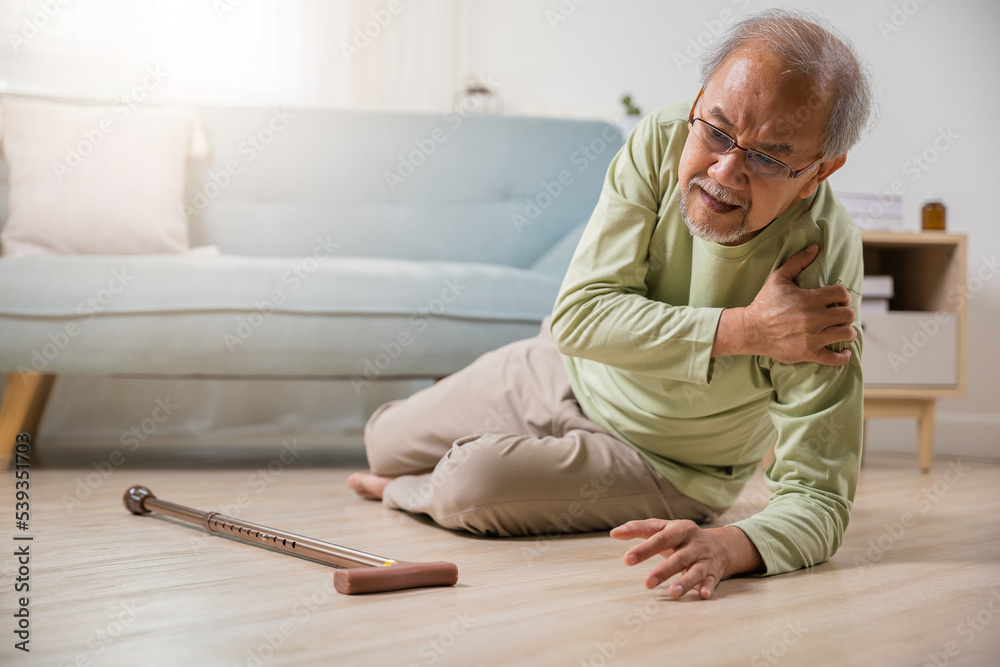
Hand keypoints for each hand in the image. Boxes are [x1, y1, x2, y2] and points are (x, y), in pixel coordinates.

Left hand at [610, 520, 762, 599]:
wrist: (721, 544)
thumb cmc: (681, 536)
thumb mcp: (662, 527)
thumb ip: (638, 528)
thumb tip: (613, 533)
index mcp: (680, 529)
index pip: (660, 538)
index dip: (644, 549)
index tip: (627, 560)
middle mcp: (694, 544)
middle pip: (679, 557)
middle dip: (664, 570)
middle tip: (647, 583)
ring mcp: (705, 558)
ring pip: (696, 571)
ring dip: (685, 582)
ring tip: (672, 593)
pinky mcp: (714, 572)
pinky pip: (711, 580)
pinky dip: (708, 587)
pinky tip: (703, 595)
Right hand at [717, 245, 856, 364]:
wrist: (750, 330)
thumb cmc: (765, 304)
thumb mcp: (778, 278)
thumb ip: (798, 262)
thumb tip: (815, 248)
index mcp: (810, 299)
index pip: (842, 294)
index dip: (843, 296)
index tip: (839, 300)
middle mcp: (814, 318)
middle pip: (848, 315)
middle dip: (846, 314)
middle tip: (839, 315)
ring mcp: (812, 337)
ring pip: (847, 334)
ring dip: (847, 332)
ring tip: (841, 330)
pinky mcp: (808, 353)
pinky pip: (835, 358)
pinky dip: (843, 356)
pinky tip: (844, 351)